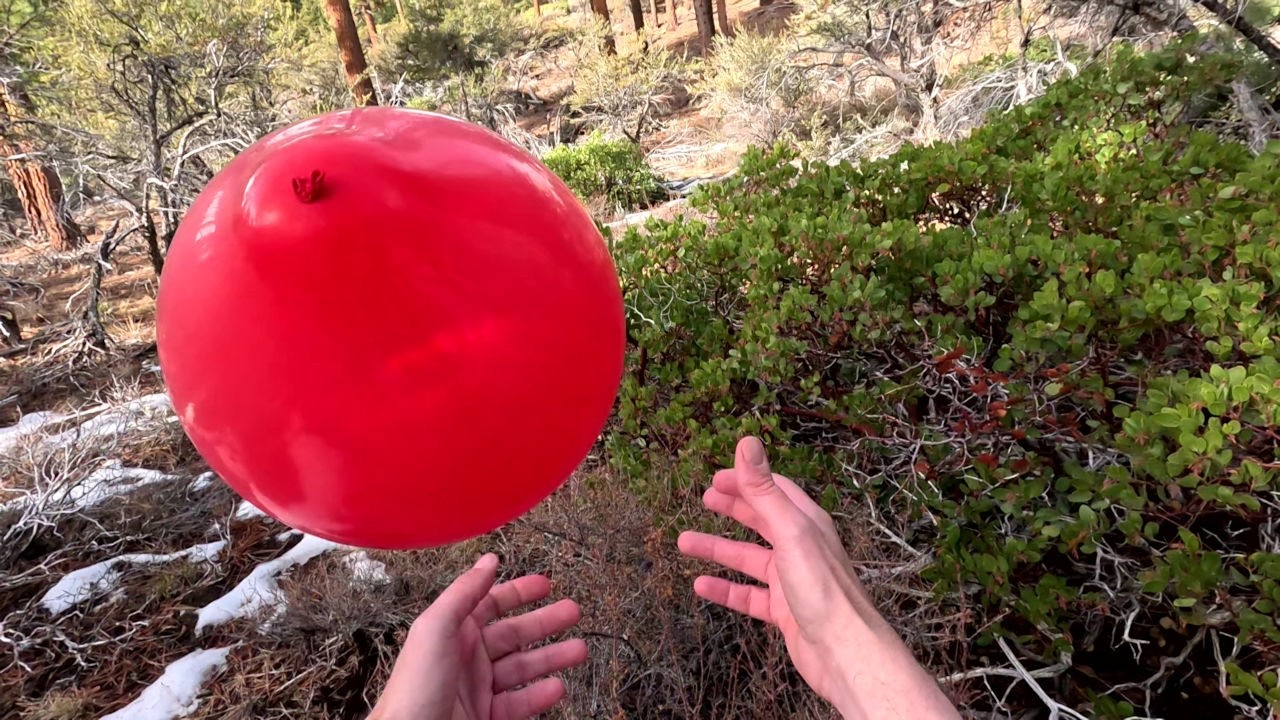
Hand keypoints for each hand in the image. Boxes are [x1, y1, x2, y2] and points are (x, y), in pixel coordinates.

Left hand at [369, 553, 586, 719]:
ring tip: (578, 650)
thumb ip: (464, 593)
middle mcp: (467, 658)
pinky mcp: (486, 717)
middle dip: (546, 622)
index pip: (491, 604)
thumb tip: (487, 561)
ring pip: (523, 668)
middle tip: (572, 612)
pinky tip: (556, 687)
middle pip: (514, 634)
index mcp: (453, 632)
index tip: (543, 584)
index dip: (518, 592)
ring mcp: (478, 690)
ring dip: (552, 657)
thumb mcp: (435, 629)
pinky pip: (520, 703)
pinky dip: (540, 695)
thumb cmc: (413, 689)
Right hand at [678, 437, 959, 719]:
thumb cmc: (824, 590)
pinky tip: (701, 586)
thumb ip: (764, 490)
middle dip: (733, 508)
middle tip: (704, 499)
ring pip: (749, 559)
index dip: (747, 480)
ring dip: (718, 549)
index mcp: (807, 524)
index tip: (717, 476)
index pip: (775, 490)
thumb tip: (747, 442)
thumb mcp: (789, 532)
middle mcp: (801, 548)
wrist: (844, 652)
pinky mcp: (784, 611)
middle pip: (762, 521)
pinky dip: (725, 589)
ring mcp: (792, 580)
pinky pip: (748, 595)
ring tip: (684, 542)